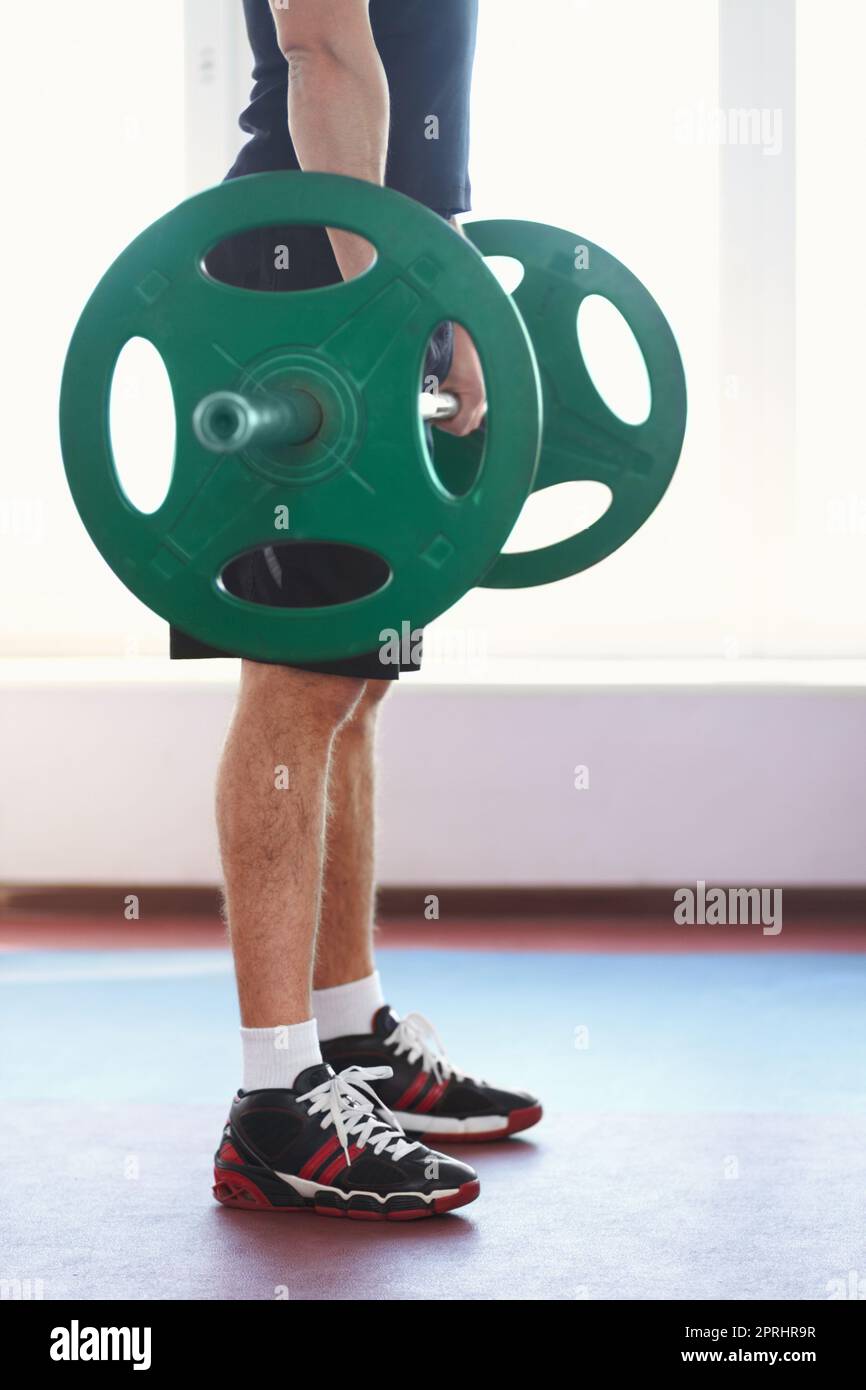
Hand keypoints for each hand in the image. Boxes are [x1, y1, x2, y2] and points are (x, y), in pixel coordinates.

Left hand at [434, 322, 486, 436]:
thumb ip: (430, 398)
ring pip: (472, 417)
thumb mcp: (436, 377)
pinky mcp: (482, 387)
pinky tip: (451, 393)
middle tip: (436, 411)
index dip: (444, 426)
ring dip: (456, 414)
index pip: (461, 427)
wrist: (462, 332)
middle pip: (468, 425)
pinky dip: (462, 406)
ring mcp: (485, 393)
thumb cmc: (451, 353)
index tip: (433, 417)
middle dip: (450, 422)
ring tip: (443, 400)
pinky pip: (473, 407)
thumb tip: (420, 411)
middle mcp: (483, 398)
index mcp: (475, 397)